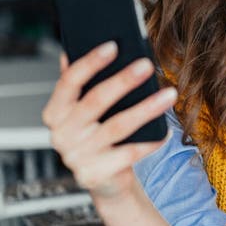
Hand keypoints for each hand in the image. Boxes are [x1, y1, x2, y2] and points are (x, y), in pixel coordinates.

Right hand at [42, 41, 176, 201]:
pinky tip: (165, 130)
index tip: (113, 46)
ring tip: (169, 94)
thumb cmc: (96, 133)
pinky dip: (150, 141)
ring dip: (147, 108)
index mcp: (55, 112)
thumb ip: (83, 81)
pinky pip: (129, 153)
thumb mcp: (85, 108)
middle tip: (146, 65)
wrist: (104, 179)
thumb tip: (89, 45)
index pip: (69, 81)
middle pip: (96, 101)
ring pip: (118, 126)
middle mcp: (62, 135)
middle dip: (123, 81)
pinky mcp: (96, 175)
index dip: (90, 62)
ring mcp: (77, 157)